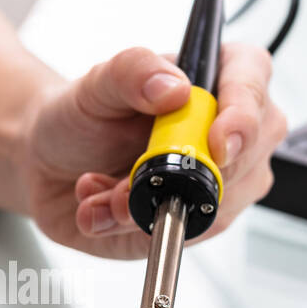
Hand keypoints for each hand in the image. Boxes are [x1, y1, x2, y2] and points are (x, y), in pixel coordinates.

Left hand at [19, 44, 287, 258]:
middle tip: (129, 175)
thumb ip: (132, 72)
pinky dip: (127, 228)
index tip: (219, 142)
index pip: (253, 86)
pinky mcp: (194, 223)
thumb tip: (173, 87)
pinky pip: (175, 235)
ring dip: (143, 207)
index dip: (244, 117)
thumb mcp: (97, 84)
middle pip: (247, 159)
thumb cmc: (84, 117)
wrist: (52, 165)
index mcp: (217, 79)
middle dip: (181, 178)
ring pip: (209, 209)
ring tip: (104, 190)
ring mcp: (218, 183)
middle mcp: (229, 133)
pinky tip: (103, 207)